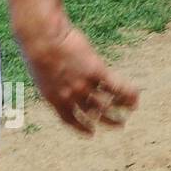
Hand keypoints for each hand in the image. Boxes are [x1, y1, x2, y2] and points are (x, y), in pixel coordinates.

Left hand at [23, 24, 138, 134]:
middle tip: (118, 125)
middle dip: (106, 121)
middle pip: (92, 114)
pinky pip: (116, 87)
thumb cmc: (35, 48)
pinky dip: (128, 94)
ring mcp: (84, 85)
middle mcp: (70, 96)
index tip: (91, 132)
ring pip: (106, 103)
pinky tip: (135, 97)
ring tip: (129, 111)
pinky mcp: (96, 71)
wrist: (42, 38)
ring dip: (119, 110)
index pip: (69, 119)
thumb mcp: (37, 68)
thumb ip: (48, 77)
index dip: (82, 127)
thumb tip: (50, 74)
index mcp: (53, 98)